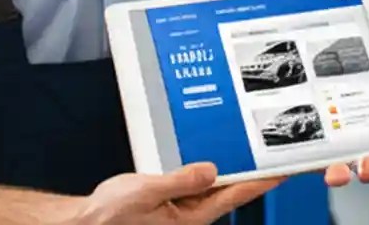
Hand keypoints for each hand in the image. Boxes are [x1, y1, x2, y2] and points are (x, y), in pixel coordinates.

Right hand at [80, 162, 282, 224]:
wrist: (86, 224)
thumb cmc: (110, 216)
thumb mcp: (147, 191)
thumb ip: (181, 180)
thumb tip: (213, 170)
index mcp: (191, 219)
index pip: (234, 197)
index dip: (260, 183)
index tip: (282, 171)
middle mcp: (190, 219)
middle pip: (228, 193)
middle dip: (248, 175)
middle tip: (269, 154)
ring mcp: (181, 214)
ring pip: (211, 190)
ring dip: (226, 173)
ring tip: (243, 152)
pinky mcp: (169, 208)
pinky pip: (193, 189)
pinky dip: (202, 175)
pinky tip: (205, 162)